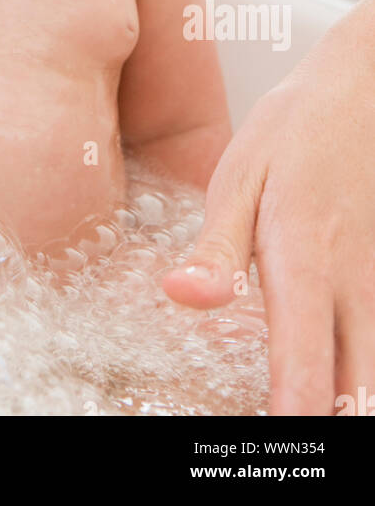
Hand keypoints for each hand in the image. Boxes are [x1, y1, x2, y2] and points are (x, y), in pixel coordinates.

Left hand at [162, 0, 374, 414]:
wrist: (364, 90)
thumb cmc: (294, 132)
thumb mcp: (240, 176)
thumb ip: (217, 247)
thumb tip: (182, 297)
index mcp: (304, 261)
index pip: (304, 371)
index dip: (289, 424)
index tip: (267, 448)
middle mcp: (355, 285)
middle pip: (357, 393)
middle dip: (325, 425)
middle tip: (280, 440)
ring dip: (346, 402)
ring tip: (304, 410)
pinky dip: (360, 372)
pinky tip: (337, 381)